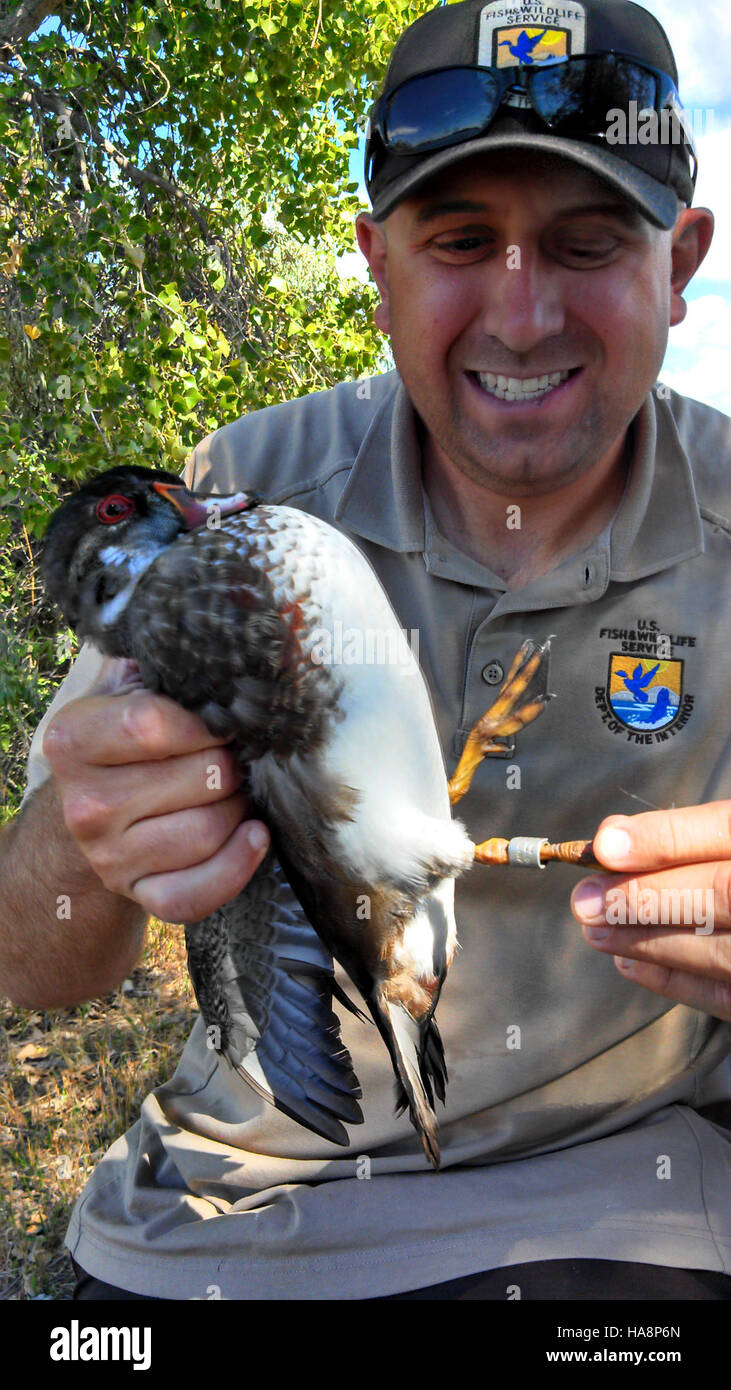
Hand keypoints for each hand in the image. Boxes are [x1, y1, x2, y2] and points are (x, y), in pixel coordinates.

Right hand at [43, 682, 269, 922]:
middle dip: (233, 764)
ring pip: (207, 831)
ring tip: (235, 793)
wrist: (93, 811)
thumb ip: (157, 664)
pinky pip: (196, 893)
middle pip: (201, 778)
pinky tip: (253, 837)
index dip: (206, 720)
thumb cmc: (124, 740)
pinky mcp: (138, 893)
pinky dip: (237, 866)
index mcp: (75, 740)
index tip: (221, 720)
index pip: (153, 724)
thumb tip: (220, 642)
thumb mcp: (124, 690)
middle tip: (233, 758)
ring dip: (240, 809)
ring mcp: (109, 857)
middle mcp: (85, 804)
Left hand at [571, 801, 730, 1020]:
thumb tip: (614, 840)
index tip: (607, 846)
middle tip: (586, 900)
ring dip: (648, 941)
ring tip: (596, 931)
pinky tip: (631, 963)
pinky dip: (675, 981)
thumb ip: (696, 833)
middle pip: (723, 893)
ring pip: (721, 950)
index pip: (729, 831)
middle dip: (645, 896)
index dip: (667, 838)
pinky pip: (727, 995)